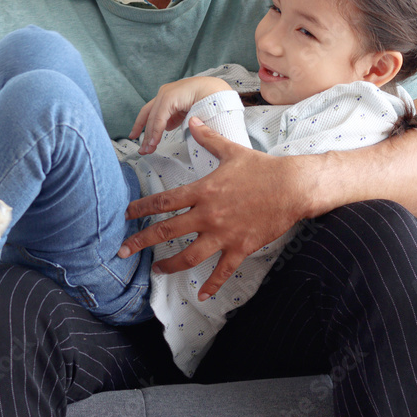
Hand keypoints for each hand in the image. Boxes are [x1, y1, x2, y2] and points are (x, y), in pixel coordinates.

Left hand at [120, 116, 317, 299]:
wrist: (292, 187)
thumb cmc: (262, 169)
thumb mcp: (232, 150)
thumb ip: (208, 138)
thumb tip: (193, 120)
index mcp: (204, 191)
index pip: (164, 201)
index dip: (142, 208)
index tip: (126, 215)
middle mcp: (209, 215)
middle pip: (168, 231)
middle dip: (142, 242)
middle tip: (123, 251)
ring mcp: (224, 234)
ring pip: (189, 256)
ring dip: (169, 265)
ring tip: (157, 270)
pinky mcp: (240, 248)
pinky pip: (222, 272)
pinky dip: (211, 285)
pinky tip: (201, 296)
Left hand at [129, 77, 230, 153]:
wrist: (219, 92)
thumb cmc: (208, 102)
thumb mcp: (187, 112)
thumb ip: (175, 118)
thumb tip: (166, 127)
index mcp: (168, 95)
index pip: (150, 111)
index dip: (141, 124)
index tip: (135, 136)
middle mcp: (164, 93)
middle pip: (148, 115)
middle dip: (145, 135)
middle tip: (143, 150)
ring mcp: (166, 94)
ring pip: (152, 118)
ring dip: (150, 136)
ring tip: (148, 150)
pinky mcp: (169, 97)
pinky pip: (159, 118)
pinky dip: (156, 132)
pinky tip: (155, 142)